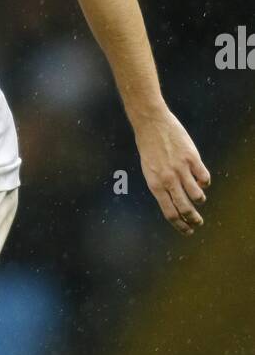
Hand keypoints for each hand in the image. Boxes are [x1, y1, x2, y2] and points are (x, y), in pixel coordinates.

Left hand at [134, 106, 209, 235]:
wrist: (151, 124)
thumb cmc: (149, 148)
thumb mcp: (149, 170)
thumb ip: (161, 185)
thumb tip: (174, 201)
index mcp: (155, 185)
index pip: (169, 213)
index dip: (180, 225)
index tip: (187, 230)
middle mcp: (168, 179)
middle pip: (184, 208)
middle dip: (193, 219)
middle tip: (198, 222)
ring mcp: (180, 169)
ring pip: (197, 194)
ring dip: (200, 199)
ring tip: (199, 198)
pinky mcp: (192, 157)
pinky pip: (204, 177)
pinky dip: (205, 182)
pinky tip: (202, 180)